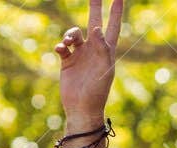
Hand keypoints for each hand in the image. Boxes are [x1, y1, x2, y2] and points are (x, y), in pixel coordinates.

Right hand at [54, 0, 122, 125]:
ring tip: (67, 42)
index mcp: (107, 51)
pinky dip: (60, 45)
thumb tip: (96, 28)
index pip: (113, 26)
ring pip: (73, 33)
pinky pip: (62, 46)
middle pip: (93, 21)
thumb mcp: (104, 69)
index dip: (116, 12)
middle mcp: (94, 49)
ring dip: (69, 33)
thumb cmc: (97, 91)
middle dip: (94, 6)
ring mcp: (80, 54)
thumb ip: (102, 48)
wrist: (82, 107)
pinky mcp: (67, 61)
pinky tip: (60, 50)